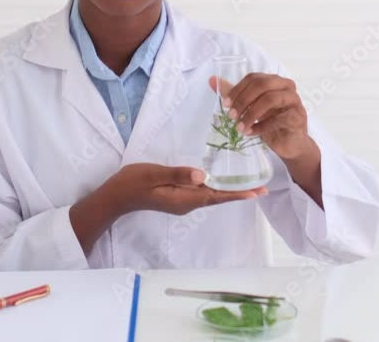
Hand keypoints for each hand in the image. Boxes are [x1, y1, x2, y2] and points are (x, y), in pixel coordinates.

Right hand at [106, 162, 267, 216]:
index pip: (217, 196)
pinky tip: (221, 182)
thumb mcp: (155, 174)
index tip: (258, 192)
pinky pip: (202, 194)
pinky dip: (216, 189)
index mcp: (185, 199)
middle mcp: (188, 204)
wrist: (116, 196)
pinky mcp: (178, 198)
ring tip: (248, 185)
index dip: (238, 194)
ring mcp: (183, 202)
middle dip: (240, 193)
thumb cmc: (133, 182)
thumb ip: (179, 174)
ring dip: (229, 191)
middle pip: (218, 198)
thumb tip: (204, 176)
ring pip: (211, 196)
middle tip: (262, 188)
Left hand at [209, 73, 314, 160]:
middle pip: (263, 84)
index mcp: (274, 81)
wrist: (289, 143)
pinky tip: (252, 133)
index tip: (226, 105)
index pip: (253, 78)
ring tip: (240, 127)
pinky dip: (261, 126)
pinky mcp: (298, 116)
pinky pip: (278, 118)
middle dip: (244, 100)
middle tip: (232, 116)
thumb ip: (234, 93)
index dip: (238, 90)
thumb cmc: (270, 122)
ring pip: (271, 99)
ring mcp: (294, 101)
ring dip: (251, 114)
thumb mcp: (249, 107)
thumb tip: (212, 79)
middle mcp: (286, 87)